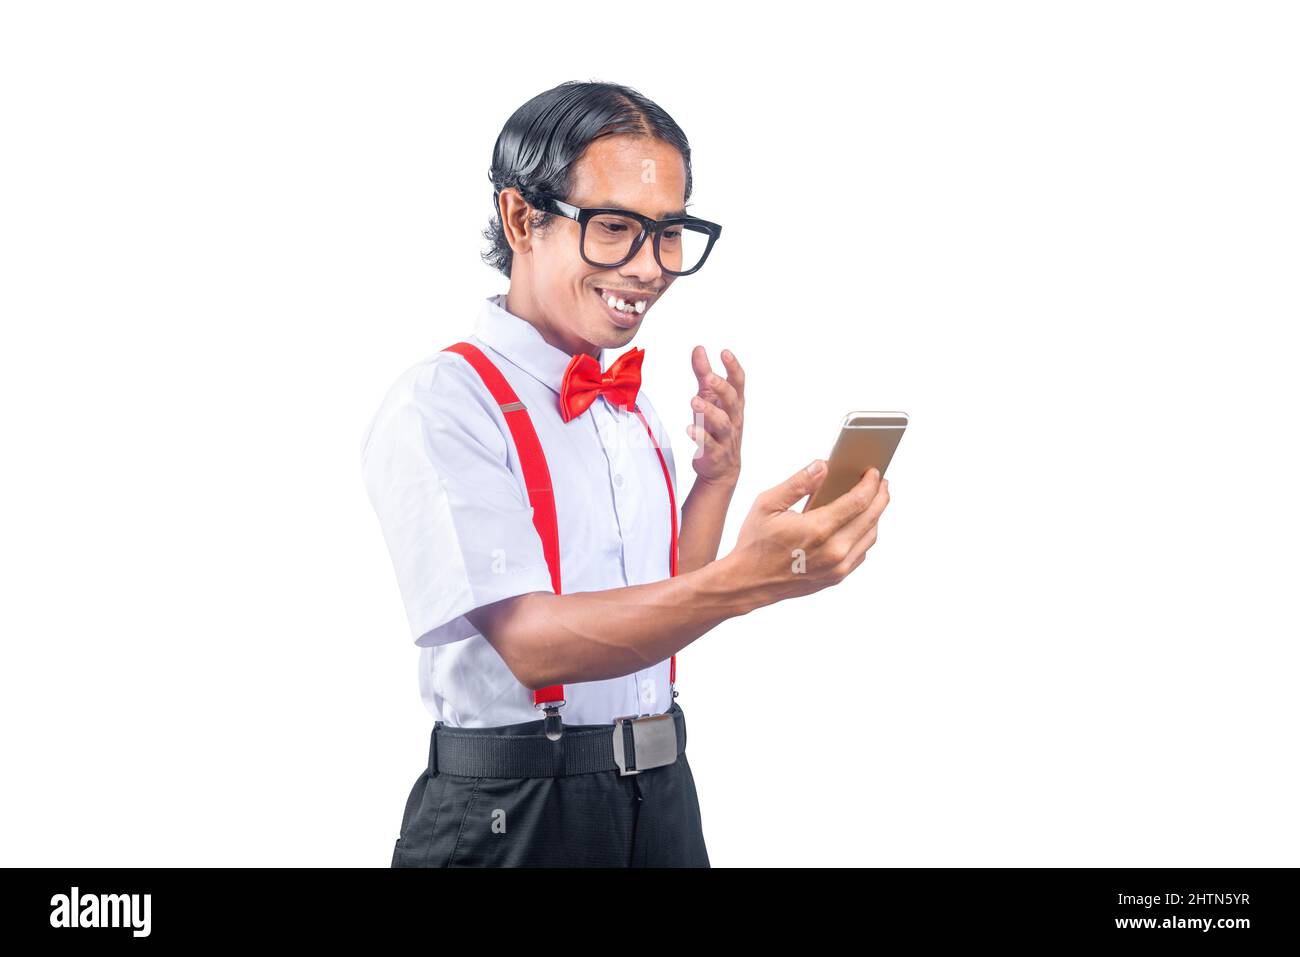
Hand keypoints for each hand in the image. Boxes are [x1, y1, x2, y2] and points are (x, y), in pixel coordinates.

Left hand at [687, 346, 743, 487]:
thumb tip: (699, 349)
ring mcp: (725, 437)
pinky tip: (689, 428)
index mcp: (733, 404)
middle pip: (732, 400)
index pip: (738, 383)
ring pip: (722, 422)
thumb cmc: (716, 428)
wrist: (722, 468)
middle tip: (708, 377)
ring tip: (694, 401)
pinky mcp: (715, 453)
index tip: (724, 352)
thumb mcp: (709, 398)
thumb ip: (704, 373)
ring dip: (708, 411)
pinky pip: (709, 444)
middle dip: (721, 388)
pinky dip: (699, 436)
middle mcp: (733, 419)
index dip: (733, 367)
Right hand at [727, 459, 889, 605]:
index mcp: (817, 529)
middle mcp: (833, 551)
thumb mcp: (767, 504)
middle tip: (880, 482)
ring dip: (875, 515)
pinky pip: (861, 552)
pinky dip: (865, 534)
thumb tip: (823, 465)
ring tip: (872, 499)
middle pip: (872, 517)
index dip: (870, 483)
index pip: (858, 501)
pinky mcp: (836, 577)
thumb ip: (798, 482)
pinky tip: (858, 522)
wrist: (747, 583)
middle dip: (880, 495)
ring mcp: (837, 567)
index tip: (873, 471)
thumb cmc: (755, 543)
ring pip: (870, 536)